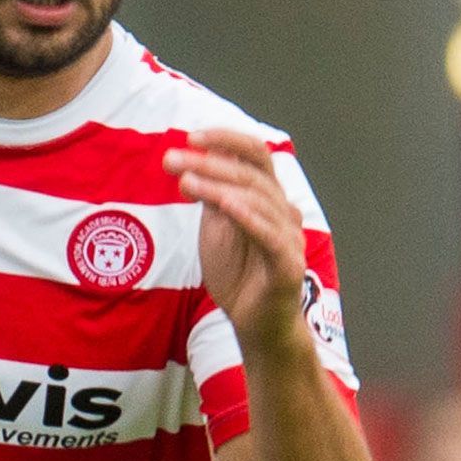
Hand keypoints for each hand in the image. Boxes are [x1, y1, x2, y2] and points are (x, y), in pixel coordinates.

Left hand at [162, 130, 306, 349]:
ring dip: (218, 186)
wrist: (256, 323)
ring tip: (184, 181)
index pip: (255, 155)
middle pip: (251, 174)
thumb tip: (193, 161)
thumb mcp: (217, 228)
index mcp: (266, 198)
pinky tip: (224, 204)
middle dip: (209, 162)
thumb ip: (211, 196)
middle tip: (172, 158)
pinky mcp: (288, 265)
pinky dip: (248, 217)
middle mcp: (283, 211)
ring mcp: (289, 237)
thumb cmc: (239, 274)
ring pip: (258, 200)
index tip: (191, 136)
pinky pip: (270, 236)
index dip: (227, 140)